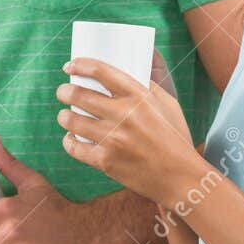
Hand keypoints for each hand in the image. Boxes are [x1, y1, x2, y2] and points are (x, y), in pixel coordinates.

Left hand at [56, 51, 207, 208]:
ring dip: (63, 116)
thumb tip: (127, 71)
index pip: (101, 71)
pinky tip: (71, 138)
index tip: (70, 66)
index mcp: (138, 96)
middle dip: (64, 91)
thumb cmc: (175, 138)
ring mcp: (113, 139)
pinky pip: (74, 147)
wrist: (180, 177)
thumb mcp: (168, 105)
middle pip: (79, 95)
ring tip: (65, 116)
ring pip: (72, 121)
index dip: (80, 65)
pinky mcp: (105, 162)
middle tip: (63, 92)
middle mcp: (123, 115)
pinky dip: (68, 141)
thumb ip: (147, 87)